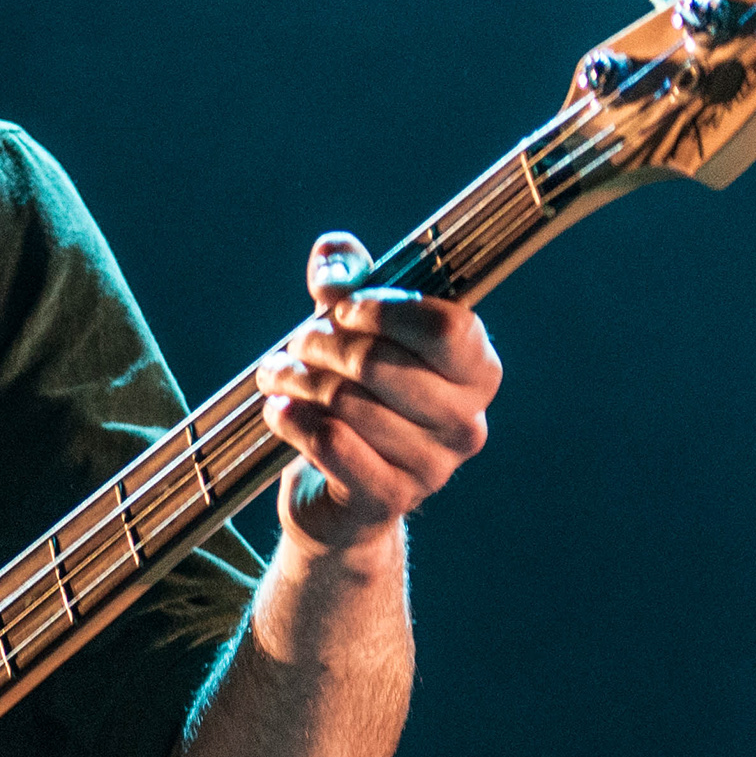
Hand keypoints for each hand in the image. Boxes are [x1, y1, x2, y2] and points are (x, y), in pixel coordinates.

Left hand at [261, 232, 500, 554]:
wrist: (339, 492)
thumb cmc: (357, 395)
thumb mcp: (353, 330)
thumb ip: (348, 281)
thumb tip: (333, 256)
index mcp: (477, 371)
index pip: (446, 329)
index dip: (382, 311)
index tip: (341, 310)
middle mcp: (466, 422)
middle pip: (380, 363)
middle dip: (322, 344)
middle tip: (297, 343)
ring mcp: (433, 467)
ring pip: (346, 402)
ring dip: (297, 380)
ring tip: (277, 376)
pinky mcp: (389, 500)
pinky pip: (331, 444)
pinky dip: (293, 420)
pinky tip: (279, 411)